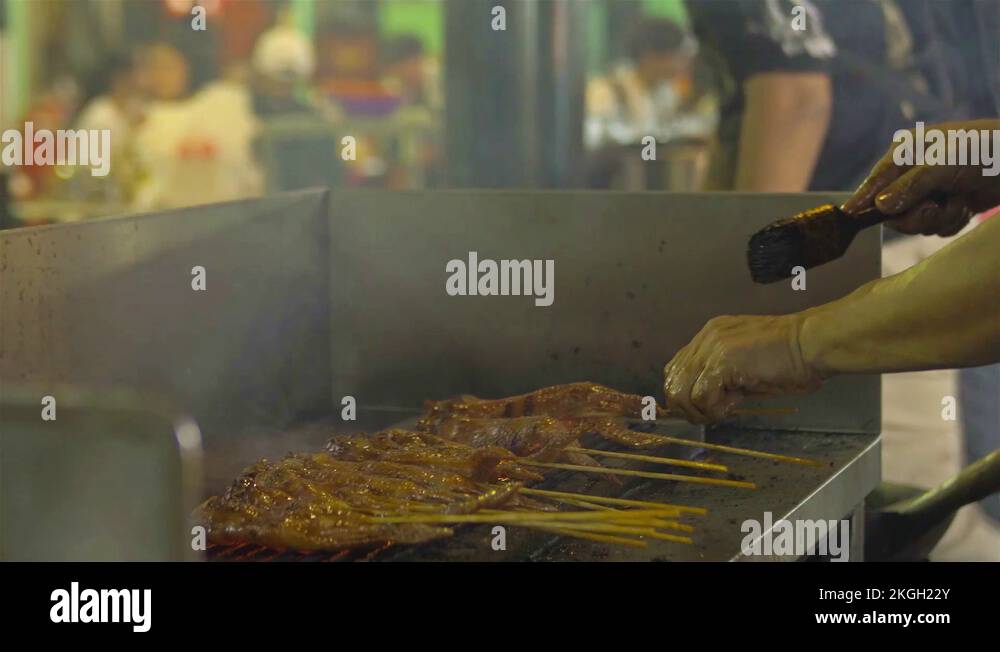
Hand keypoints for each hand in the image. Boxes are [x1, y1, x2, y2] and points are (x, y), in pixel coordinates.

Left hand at [662, 314, 823, 422]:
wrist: (814, 344)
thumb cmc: (792, 358)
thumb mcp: (747, 366)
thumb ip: (722, 377)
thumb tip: (705, 402)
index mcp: (711, 335)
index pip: (677, 368)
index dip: (683, 394)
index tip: (701, 410)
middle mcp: (706, 338)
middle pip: (672, 381)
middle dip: (687, 407)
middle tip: (711, 415)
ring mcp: (712, 348)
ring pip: (681, 392)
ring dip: (700, 410)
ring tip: (725, 409)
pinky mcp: (721, 363)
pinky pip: (701, 397)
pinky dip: (714, 409)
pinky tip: (734, 405)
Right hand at [842, 119, 999, 235]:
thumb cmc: (983, 151)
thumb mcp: (944, 164)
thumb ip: (911, 186)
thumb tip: (879, 206)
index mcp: (905, 153)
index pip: (875, 181)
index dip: (862, 200)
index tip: (847, 216)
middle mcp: (911, 172)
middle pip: (892, 210)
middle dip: (916, 216)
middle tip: (934, 209)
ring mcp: (928, 190)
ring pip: (914, 222)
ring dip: (938, 219)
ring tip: (958, 202)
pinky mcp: (944, 204)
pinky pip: (933, 227)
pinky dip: (950, 222)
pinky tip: (964, 207)